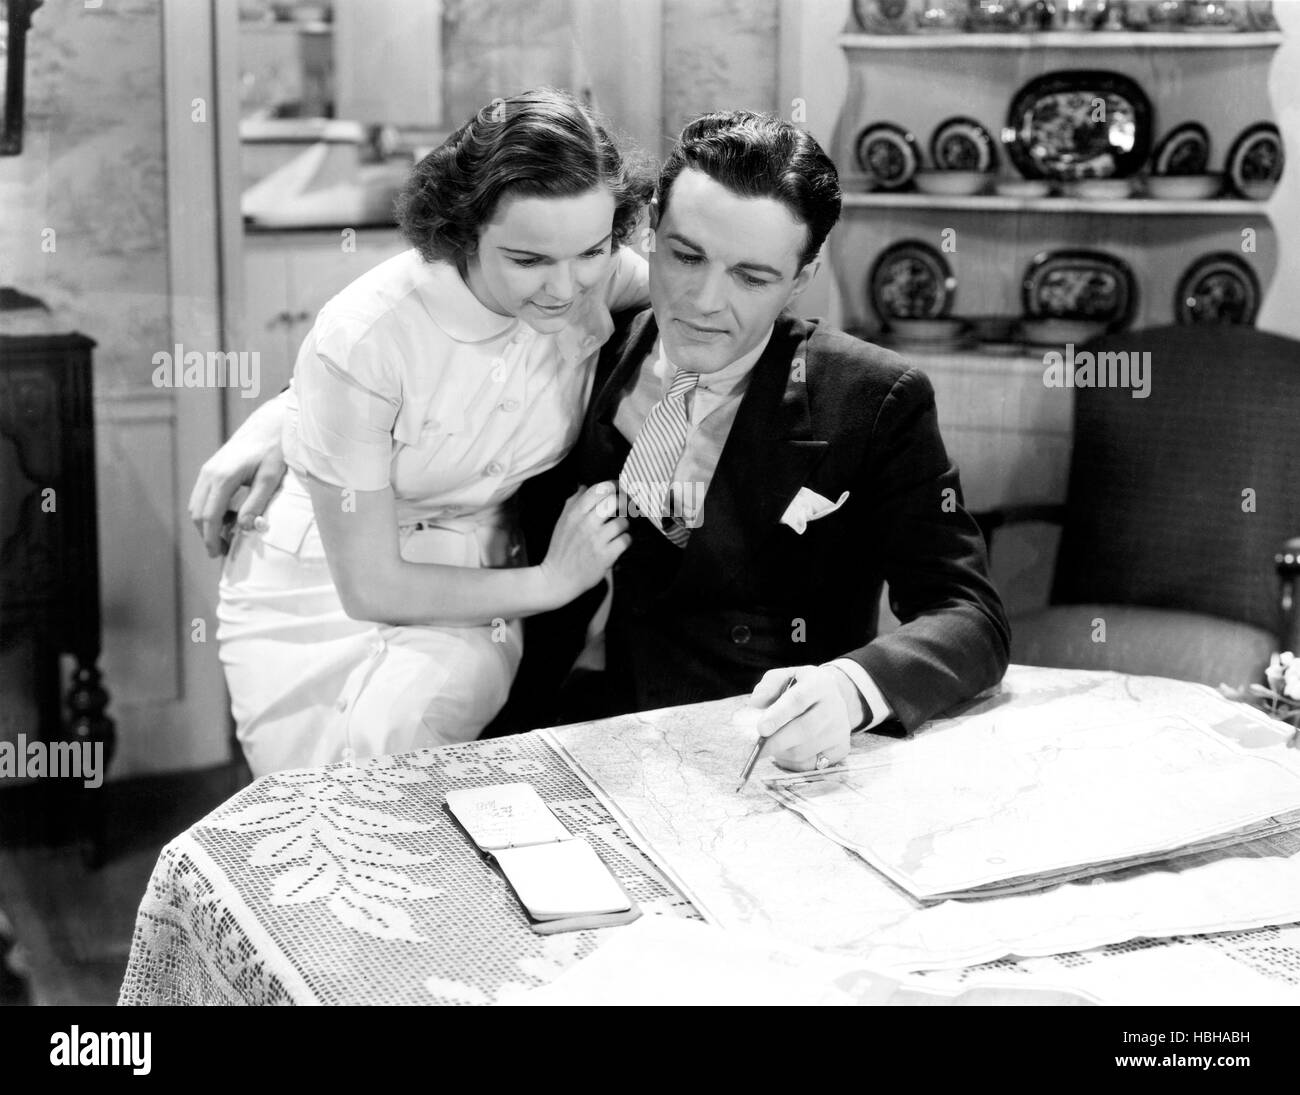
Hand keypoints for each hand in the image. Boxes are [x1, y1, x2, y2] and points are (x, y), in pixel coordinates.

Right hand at [187, 398, 288, 556]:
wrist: (269, 424)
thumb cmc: (274, 451)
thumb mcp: (270, 480)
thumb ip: (256, 504)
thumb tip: (244, 529)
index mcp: (223, 477)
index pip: (209, 516)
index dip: (211, 538)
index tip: (218, 554)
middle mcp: (209, 473)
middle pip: (198, 513)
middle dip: (208, 534)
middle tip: (224, 551)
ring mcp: (208, 470)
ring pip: (197, 504)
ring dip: (209, 523)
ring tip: (230, 535)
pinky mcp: (211, 468)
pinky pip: (203, 496)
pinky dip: (211, 510)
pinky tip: (231, 517)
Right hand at [537, 481, 630, 603]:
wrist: (557, 579)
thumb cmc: (561, 549)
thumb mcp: (562, 522)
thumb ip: (573, 503)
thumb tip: (583, 486)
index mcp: (574, 513)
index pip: (598, 489)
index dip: (613, 486)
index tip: (618, 488)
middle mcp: (586, 524)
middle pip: (614, 501)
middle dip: (624, 502)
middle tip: (626, 507)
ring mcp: (596, 540)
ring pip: (622, 522)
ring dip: (624, 526)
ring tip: (619, 530)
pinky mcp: (605, 556)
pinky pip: (625, 540)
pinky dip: (626, 541)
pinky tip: (620, 543)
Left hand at [747, 664, 862, 771]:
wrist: (832, 698)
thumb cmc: (801, 688)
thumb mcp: (785, 677)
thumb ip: (769, 685)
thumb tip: (756, 703)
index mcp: (819, 684)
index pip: (798, 700)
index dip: (778, 715)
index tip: (761, 729)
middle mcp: (834, 706)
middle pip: (804, 729)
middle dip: (777, 742)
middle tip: (758, 749)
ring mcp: (840, 729)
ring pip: (805, 750)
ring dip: (783, 752)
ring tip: (771, 745)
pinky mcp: (842, 748)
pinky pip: (812, 764)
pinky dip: (793, 762)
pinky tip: (787, 751)